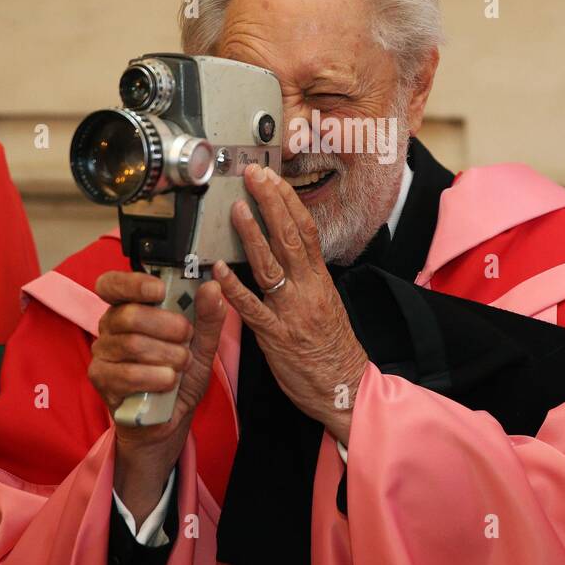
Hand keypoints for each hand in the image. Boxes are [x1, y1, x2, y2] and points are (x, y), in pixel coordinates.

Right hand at [89, 271, 224, 517]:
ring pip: (131, 345)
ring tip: (182, 364)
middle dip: (167, 326)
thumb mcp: (202, 344)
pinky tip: (169, 381)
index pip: (113, 284)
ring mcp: (102, 354)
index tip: (160, 290)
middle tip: (187, 338)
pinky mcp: (100, 380)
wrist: (171, 418)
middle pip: (129, 315)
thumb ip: (208, 316)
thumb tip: (213, 287)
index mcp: (129, 307)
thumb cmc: (180, 374)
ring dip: (167, 355)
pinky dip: (155, 377)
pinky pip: (127, 374)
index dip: (133, 283)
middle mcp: (109, 326)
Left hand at [211, 164, 369, 444]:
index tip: (274, 178)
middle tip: (254, 177)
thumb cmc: (333, 349)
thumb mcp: (325, 304)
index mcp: (320, 280)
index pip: (307, 231)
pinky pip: (253, 309)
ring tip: (236, 209)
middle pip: (291, 238)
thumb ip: (306, 279)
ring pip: (271, 266)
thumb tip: (286, 254)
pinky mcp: (276, 337)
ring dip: (252, 236)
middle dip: (271, 204)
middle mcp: (309, 290)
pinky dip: (235, 289)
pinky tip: (218, 271)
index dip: (289, 202)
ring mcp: (292, 312)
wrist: (345, 388)